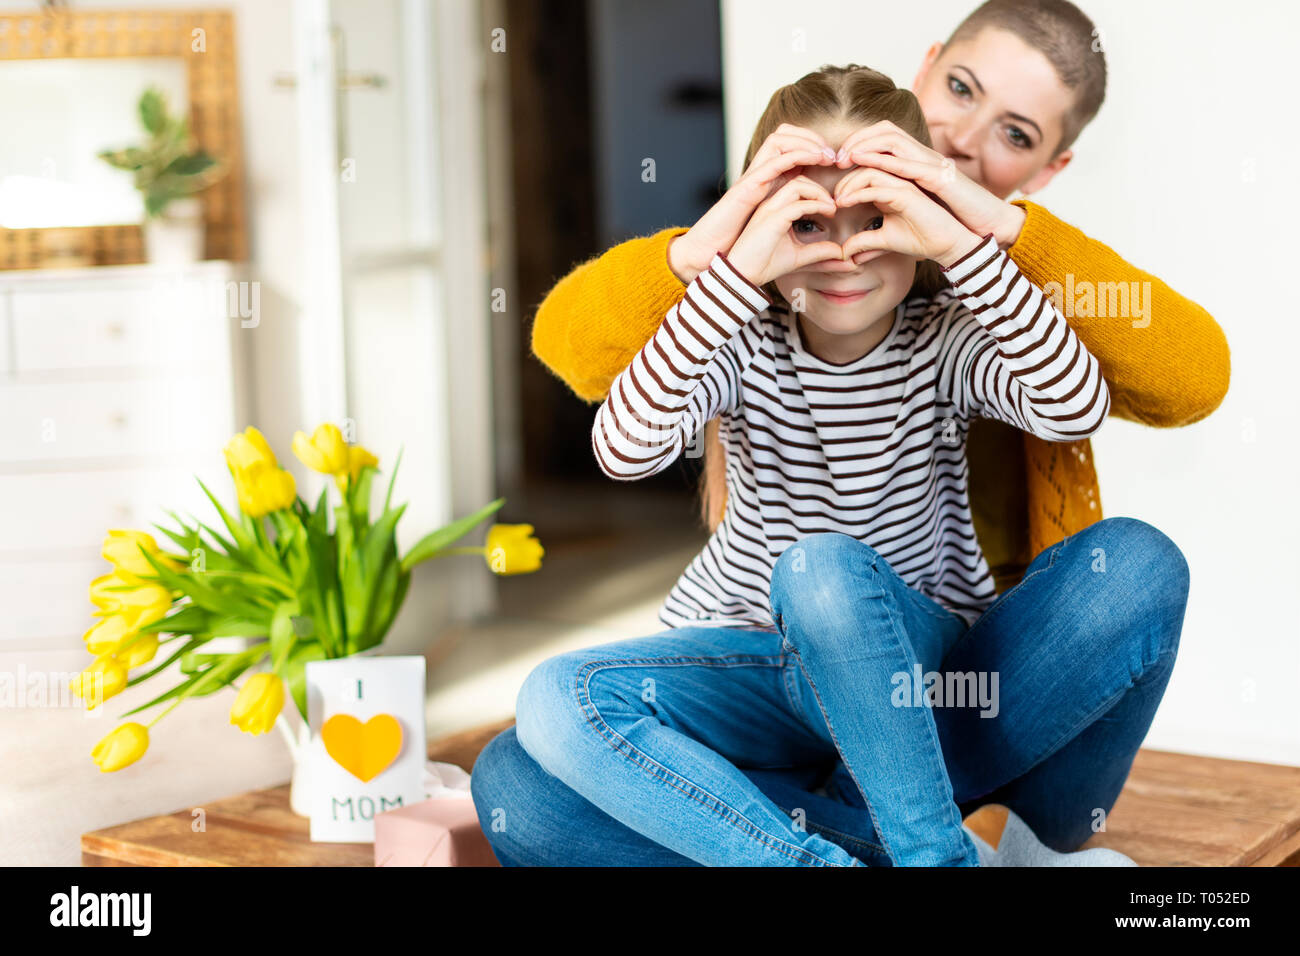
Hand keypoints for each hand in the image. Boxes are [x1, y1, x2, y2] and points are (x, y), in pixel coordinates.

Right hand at [668, 124, 840, 282]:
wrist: (730, 268)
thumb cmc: (757, 260)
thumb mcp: (795, 252)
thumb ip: (818, 249)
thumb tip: (842, 256)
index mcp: (770, 187)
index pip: (791, 150)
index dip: (814, 148)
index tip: (838, 163)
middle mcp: (762, 178)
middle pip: (785, 134)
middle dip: (813, 139)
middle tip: (836, 155)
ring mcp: (755, 180)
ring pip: (780, 140)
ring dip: (806, 143)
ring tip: (828, 156)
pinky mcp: (750, 187)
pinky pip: (775, 162)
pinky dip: (798, 156)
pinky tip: (817, 163)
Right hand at [725, 176, 844, 286]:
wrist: (743, 276)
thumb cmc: (764, 264)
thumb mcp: (799, 257)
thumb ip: (820, 253)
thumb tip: (843, 256)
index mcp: (774, 208)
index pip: (797, 186)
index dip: (817, 192)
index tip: (833, 208)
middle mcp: (770, 204)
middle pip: (799, 180)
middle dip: (820, 188)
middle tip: (835, 205)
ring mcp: (769, 208)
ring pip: (798, 184)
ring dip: (820, 193)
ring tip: (832, 208)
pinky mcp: (771, 218)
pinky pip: (797, 203)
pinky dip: (816, 204)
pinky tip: (828, 213)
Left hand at [837, 120, 1025, 251]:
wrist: (973, 236)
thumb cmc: (938, 232)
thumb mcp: (899, 228)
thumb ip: (875, 229)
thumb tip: (851, 242)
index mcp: (912, 165)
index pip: (881, 140)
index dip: (856, 145)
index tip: (834, 162)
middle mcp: (920, 158)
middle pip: (884, 130)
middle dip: (856, 139)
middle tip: (834, 157)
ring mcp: (931, 164)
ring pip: (893, 138)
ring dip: (866, 144)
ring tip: (845, 158)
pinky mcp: (939, 177)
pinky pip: (908, 161)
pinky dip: (884, 158)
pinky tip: (865, 162)